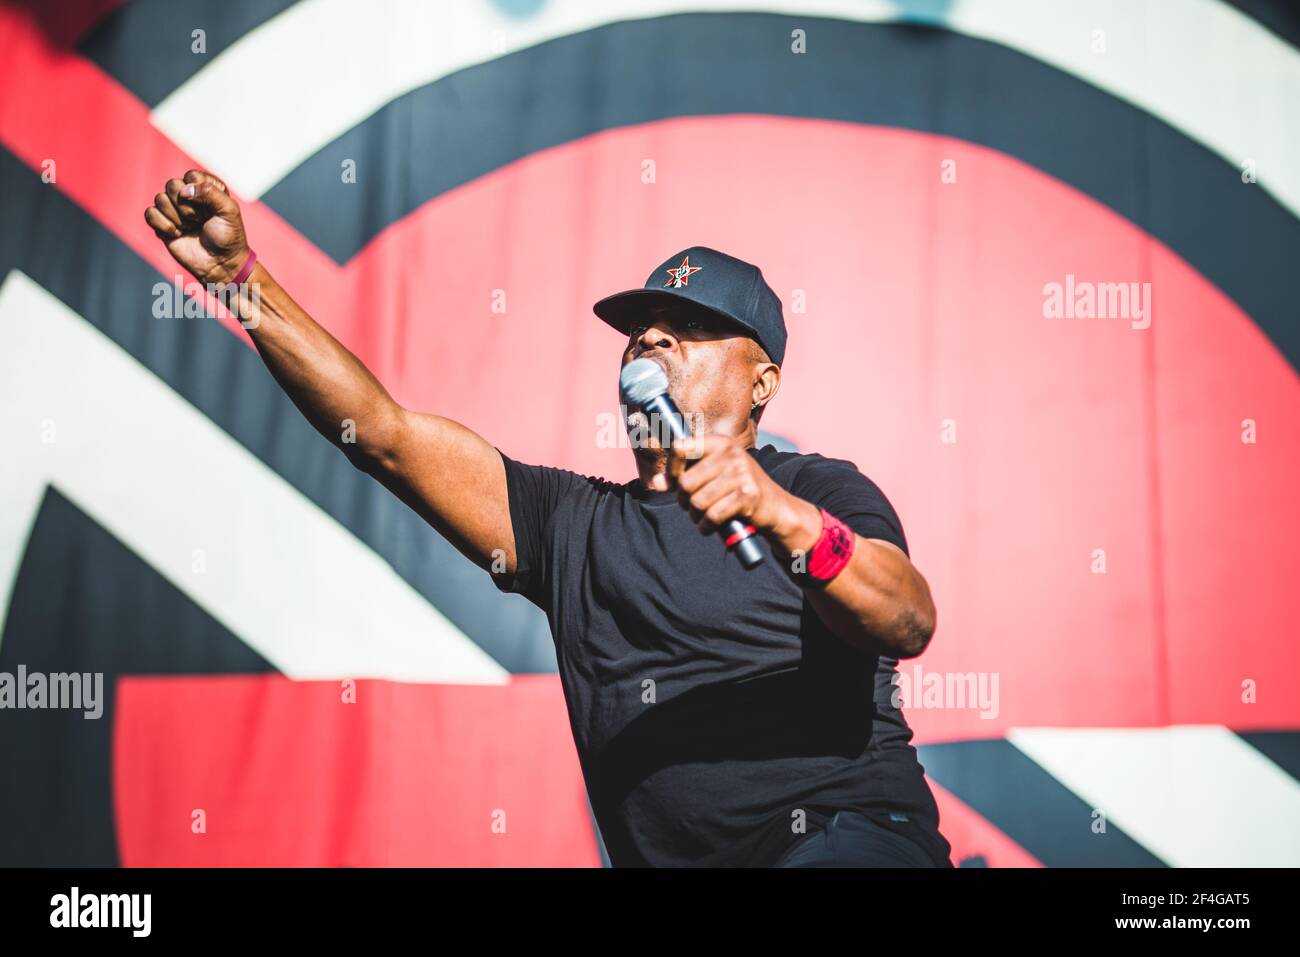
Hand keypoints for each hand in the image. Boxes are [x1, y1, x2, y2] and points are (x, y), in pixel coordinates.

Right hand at [144, 169, 249, 284]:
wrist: (219, 264)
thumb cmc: (228, 237)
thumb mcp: (229, 211)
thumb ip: (211, 192)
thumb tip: (184, 190)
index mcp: (205, 186)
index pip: (191, 176)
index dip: (199, 194)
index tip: (211, 211)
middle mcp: (188, 194)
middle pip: (172, 185)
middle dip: (187, 207)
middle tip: (200, 221)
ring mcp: (173, 208)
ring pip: (160, 199)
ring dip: (177, 218)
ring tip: (190, 228)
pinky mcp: (162, 222)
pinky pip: (150, 213)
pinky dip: (163, 225)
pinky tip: (177, 234)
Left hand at [656, 433, 793, 536]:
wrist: (774, 507)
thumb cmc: (737, 489)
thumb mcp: (712, 476)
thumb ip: (684, 476)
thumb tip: (656, 483)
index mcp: (720, 443)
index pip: (680, 448)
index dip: (672, 469)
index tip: (676, 482)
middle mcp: (731, 454)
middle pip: (685, 482)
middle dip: (683, 501)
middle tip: (691, 507)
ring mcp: (741, 473)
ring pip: (697, 502)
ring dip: (695, 516)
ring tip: (701, 518)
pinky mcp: (747, 495)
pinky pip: (712, 515)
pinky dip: (706, 526)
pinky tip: (709, 527)